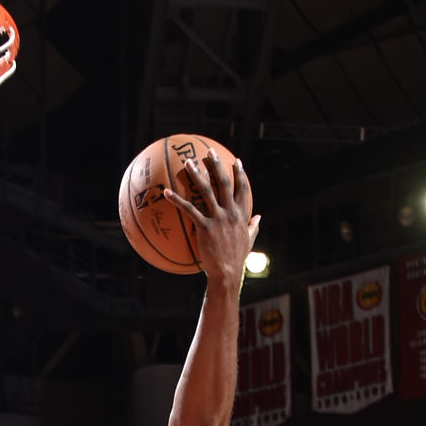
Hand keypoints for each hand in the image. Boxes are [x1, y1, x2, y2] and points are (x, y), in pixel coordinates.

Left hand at [164, 151, 259, 284]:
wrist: (227, 273)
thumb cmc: (236, 260)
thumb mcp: (249, 241)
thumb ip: (254, 227)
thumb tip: (259, 217)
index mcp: (241, 215)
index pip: (243, 189)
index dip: (240, 174)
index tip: (236, 162)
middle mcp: (231, 213)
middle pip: (224, 183)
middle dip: (217, 165)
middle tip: (210, 151)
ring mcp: (218, 219)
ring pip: (207, 191)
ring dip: (197, 175)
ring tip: (188, 163)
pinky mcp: (205, 227)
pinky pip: (189, 210)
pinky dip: (177, 200)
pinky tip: (166, 192)